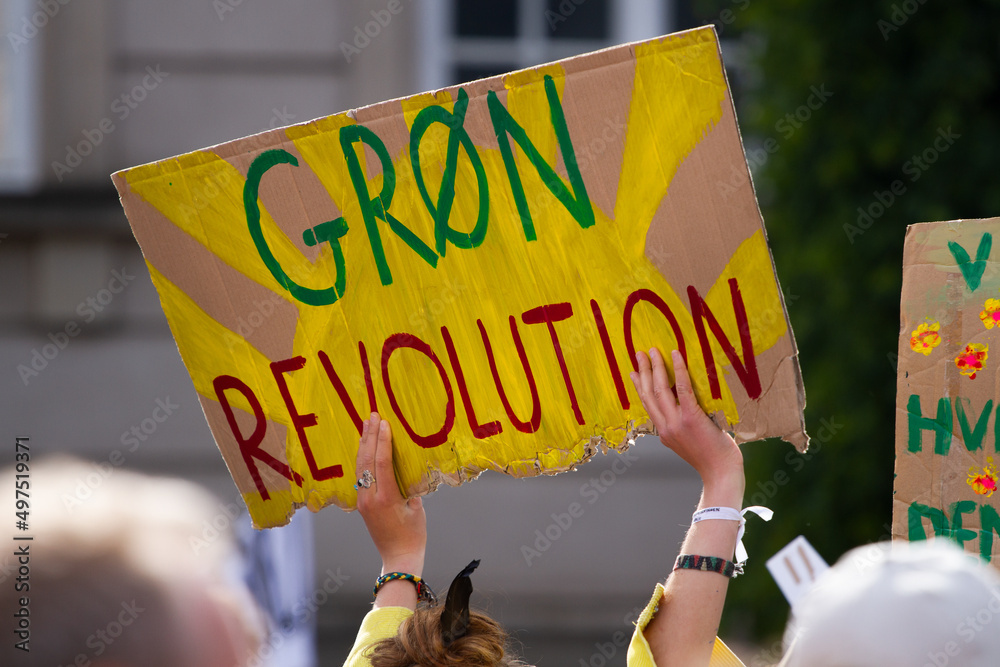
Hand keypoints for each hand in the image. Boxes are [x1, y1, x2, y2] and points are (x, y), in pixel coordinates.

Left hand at [355, 413, 426, 578]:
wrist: (398, 558)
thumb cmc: (414, 535)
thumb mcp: (417, 509)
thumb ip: (410, 487)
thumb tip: (405, 468)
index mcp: (386, 498)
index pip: (382, 462)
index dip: (382, 440)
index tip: (384, 422)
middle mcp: (370, 498)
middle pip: (367, 460)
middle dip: (369, 435)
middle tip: (371, 415)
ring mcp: (363, 501)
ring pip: (360, 466)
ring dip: (363, 444)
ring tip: (365, 425)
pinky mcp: (362, 504)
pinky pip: (360, 476)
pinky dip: (362, 459)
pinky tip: (364, 448)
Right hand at [630, 348, 743, 498]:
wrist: (721, 473)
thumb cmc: (712, 458)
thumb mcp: (689, 443)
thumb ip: (683, 427)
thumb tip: (688, 407)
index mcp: (664, 433)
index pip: (647, 405)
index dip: (639, 386)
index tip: (634, 372)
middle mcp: (665, 427)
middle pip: (649, 394)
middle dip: (643, 371)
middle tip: (639, 354)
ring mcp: (676, 423)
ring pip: (659, 389)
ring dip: (655, 367)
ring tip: (652, 351)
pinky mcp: (691, 418)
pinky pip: (682, 389)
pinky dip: (678, 370)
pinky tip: (675, 356)